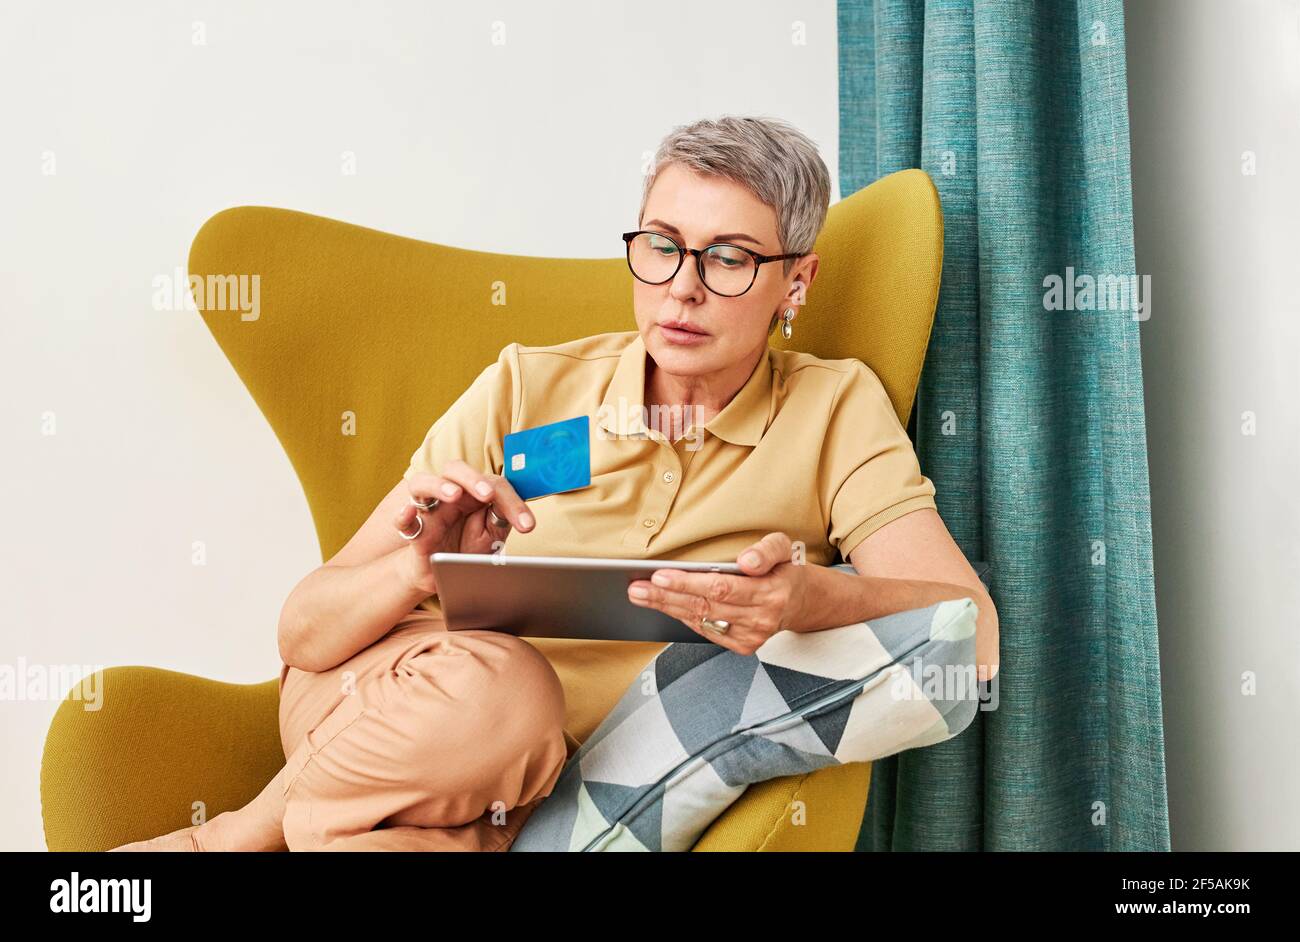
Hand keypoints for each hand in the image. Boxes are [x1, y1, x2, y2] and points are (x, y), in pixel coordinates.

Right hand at [395, 459, 534, 594]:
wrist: (444, 575)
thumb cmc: (468, 548)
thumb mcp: (492, 536)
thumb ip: (500, 520)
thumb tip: (513, 513)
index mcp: (473, 493)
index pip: (492, 485)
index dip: (512, 503)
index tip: (527, 525)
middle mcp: (449, 494)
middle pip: (455, 470)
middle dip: (473, 479)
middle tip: (488, 495)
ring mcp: (428, 510)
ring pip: (423, 483)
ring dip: (439, 485)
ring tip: (454, 495)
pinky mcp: (414, 531)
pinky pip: (402, 518)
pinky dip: (404, 514)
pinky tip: (410, 513)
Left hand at [626, 532, 807, 654]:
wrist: (801, 602)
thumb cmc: (785, 570)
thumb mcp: (784, 548)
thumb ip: (767, 550)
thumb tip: (746, 561)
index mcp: (771, 593)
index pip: (721, 589)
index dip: (687, 583)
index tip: (659, 576)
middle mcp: (761, 619)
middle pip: (704, 607)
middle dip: (666, 597)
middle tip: (636, 588)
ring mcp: (751, 637)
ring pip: (701, 620)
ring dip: (667, 608)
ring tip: (640, 595)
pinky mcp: (742, 646)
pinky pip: (705, 630)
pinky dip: (682, 616)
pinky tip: (663, 605)